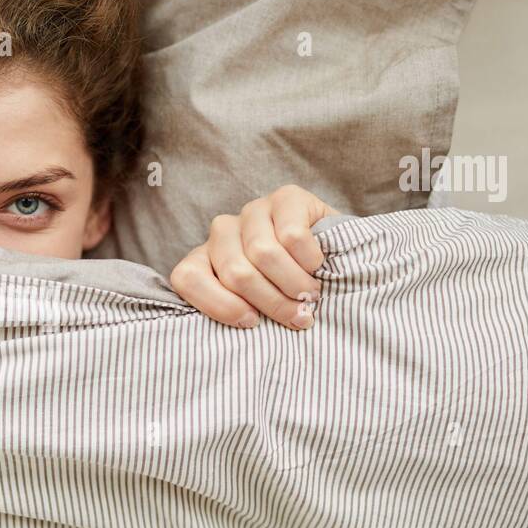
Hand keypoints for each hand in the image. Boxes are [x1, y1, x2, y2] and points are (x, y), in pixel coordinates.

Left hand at [170, 185, 337, 329]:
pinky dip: (309, 260)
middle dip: (271, 302)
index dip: (219, 305)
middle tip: (298, 316)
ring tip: (311, 296)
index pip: (187, 277)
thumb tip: (246, 329)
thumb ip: (241, 316)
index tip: (253, 323)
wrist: (339, 263)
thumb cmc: (289, 297)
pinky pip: (292, 235)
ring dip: (293, 284)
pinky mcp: (287, 198)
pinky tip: (317, 266)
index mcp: (204, 260)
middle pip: (235, 272)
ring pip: (263, 253)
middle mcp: (223, 231)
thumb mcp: (259, 311)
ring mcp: (253, 211)